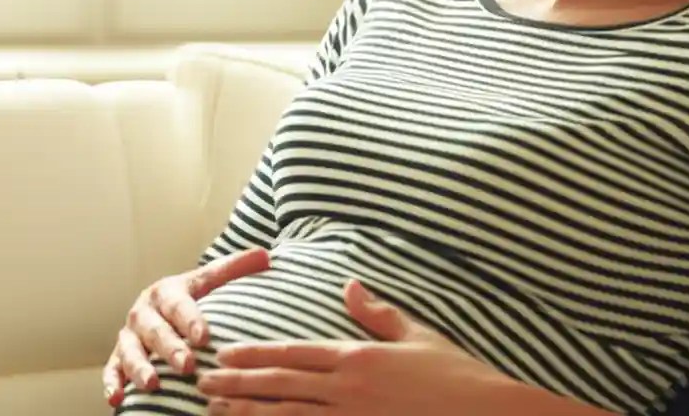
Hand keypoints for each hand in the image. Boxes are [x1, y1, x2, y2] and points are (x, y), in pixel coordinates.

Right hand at [103, 247, 272, 407]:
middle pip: (155, 330)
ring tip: (153, 384)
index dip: (190, 320)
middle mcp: (144, 312)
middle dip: (169, 347)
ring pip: (131, 351)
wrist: (156, 306)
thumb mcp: (207, 281)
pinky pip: (112, 370)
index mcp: (166, 291)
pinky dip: (112, 383)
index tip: (204, 336)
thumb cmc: (188, 297)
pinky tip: (117, 399)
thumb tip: (267, 256)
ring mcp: (129, 335)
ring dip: (139, 367)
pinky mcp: (117, 355)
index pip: (179, 305)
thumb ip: (233, 270)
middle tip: (187, 364)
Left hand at [196, 279, 513, 414]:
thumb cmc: (454, 374)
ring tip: (217, 411)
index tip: (226, 353)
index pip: (294, 353)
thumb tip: (351, 286)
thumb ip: (377, 313)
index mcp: (357, 358)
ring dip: (250, 413)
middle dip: (238, 384)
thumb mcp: (417, 334)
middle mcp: (348, 390)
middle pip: (281, 385)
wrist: (485, 412)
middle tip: (203, 384)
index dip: (256, 354)